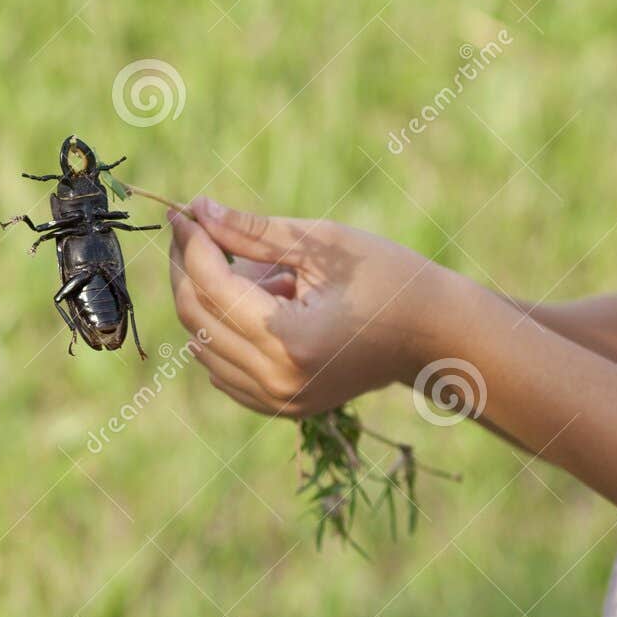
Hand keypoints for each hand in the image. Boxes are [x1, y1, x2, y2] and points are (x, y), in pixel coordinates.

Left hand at [168, 197, 453, 416]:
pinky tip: (236, 302)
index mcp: (289, 338)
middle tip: (191, 228)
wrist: (433, 335)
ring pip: (202, 345)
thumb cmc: (386, 277)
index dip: (192, 243)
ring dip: (200, 299)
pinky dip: (215, 333)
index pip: (212, 285)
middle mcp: (276, 379)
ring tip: (229, 262)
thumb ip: (252, 232)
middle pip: (197, 316)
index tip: (184, 210)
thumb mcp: (322, 244)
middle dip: (186, 267)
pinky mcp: (280, 408)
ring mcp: (277, 400)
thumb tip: (198, 209)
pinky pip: (222, 370)